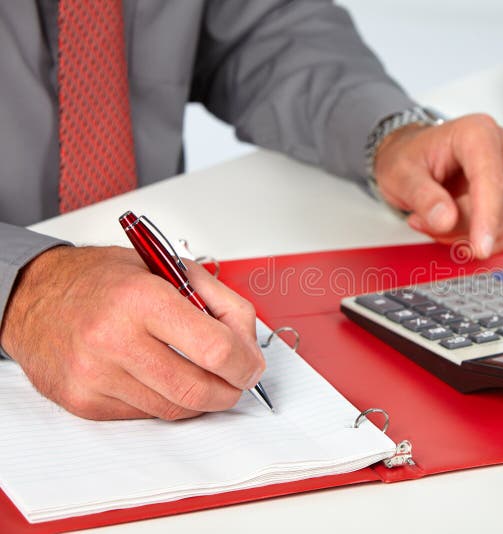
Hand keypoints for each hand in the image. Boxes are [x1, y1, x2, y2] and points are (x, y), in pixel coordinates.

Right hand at [0, 246, 264, 420]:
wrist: (33, 297)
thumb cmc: (102, 280)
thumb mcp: (166, 268)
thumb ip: (218, 300)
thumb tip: (248, 343)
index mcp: (141, 299)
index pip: (215, 350)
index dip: (245, 363)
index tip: (251, 364)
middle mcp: (114, 339)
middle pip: (198, 390)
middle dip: (230, 390)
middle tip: (237, 379)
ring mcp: (96, 375)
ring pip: (174, 409)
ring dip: (200, 398)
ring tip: (201, 374)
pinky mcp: (83, 402)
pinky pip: (145, 415)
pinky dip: (165, 401)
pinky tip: (162, 378)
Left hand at [372, 113, 502, 258]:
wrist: (418, 157)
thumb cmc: (411, 159)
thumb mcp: (400, 175)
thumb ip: (421, 196)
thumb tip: (446, 219)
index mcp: (477, 132)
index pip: (491, 178)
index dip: (487, 217)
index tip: (480, 248)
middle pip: (498, 205)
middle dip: (460, 228)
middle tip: (424, 222)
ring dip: (469, 236)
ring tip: (438, 219)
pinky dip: (484, 240)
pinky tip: (458, 227)